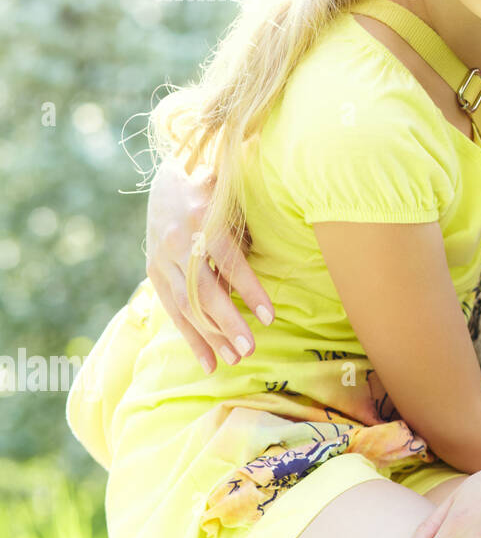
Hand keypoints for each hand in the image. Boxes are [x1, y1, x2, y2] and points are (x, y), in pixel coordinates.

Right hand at [145, 155, 273, 373]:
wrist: (168, 176)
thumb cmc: (219, 187)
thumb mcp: (234, 197)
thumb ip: (246, 230)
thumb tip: (266, 268)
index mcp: (202, 219)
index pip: (228, 262)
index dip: (249, 291)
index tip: (269, 318)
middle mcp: (178, 242)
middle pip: (202, 291)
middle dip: (226, 324)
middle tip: (250, 350)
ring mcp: (162, 258)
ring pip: (186, 306)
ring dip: (210, 337)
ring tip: (235, 359)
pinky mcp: (154, 271)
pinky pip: (172, 310)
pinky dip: (190, 338)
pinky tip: (208, 362)